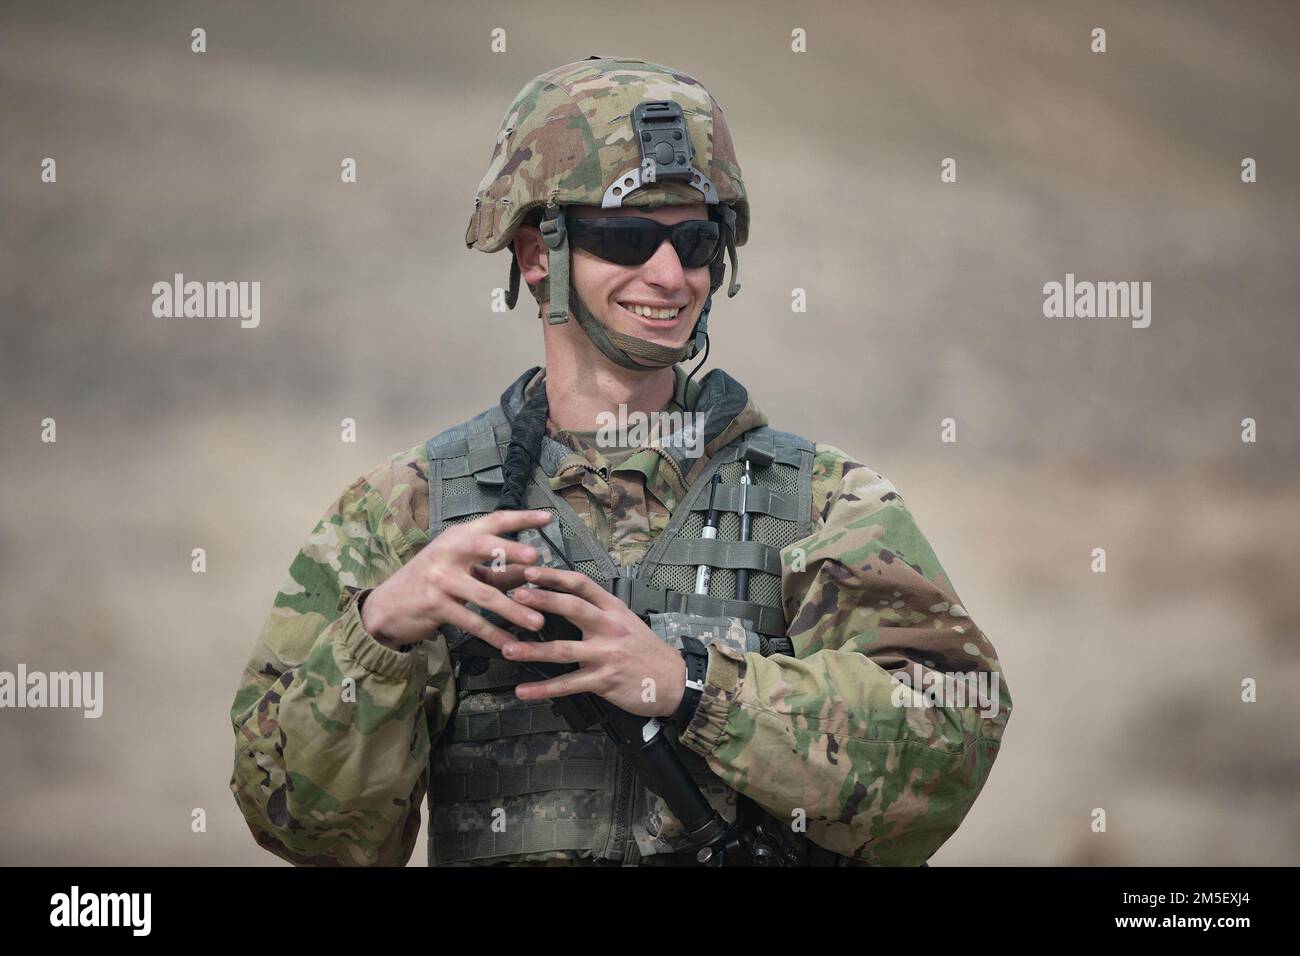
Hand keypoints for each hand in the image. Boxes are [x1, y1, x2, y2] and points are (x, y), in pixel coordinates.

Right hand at [359, 510, 554, 647]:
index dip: (521, 518)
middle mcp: (448, 552)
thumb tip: (529, 573)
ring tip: (538, 621)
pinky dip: (494, 635)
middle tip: (538, 560)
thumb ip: (490, 568)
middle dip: (512, 552)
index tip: (547, 517)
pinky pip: (471, 621)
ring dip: (513, 610)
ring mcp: (440, 578)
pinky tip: (511, 644)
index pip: (493, 521)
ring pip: (484, 594)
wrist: (385, 607)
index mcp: (457, 536)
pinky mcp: (435, 605)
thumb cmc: (429, 582)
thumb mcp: (457, 566)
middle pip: (484, 546)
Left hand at [500, 566, 687, 717]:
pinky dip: (543, 689)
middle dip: (541, 600)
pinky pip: (568, 684)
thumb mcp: (626, 621)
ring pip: (564, 649)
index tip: (530, 569)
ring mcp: (607, 654)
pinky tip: (524, 691)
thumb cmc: (644, 650)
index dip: (554, 575)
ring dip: (532, 649)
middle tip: (514, 596)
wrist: (673, 680)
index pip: (581, 584)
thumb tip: (562, 599)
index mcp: (613, 608)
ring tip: (507, 648)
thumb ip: (598, 611)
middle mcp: (609, 627)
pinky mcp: (604, 680)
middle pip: (572, 607)